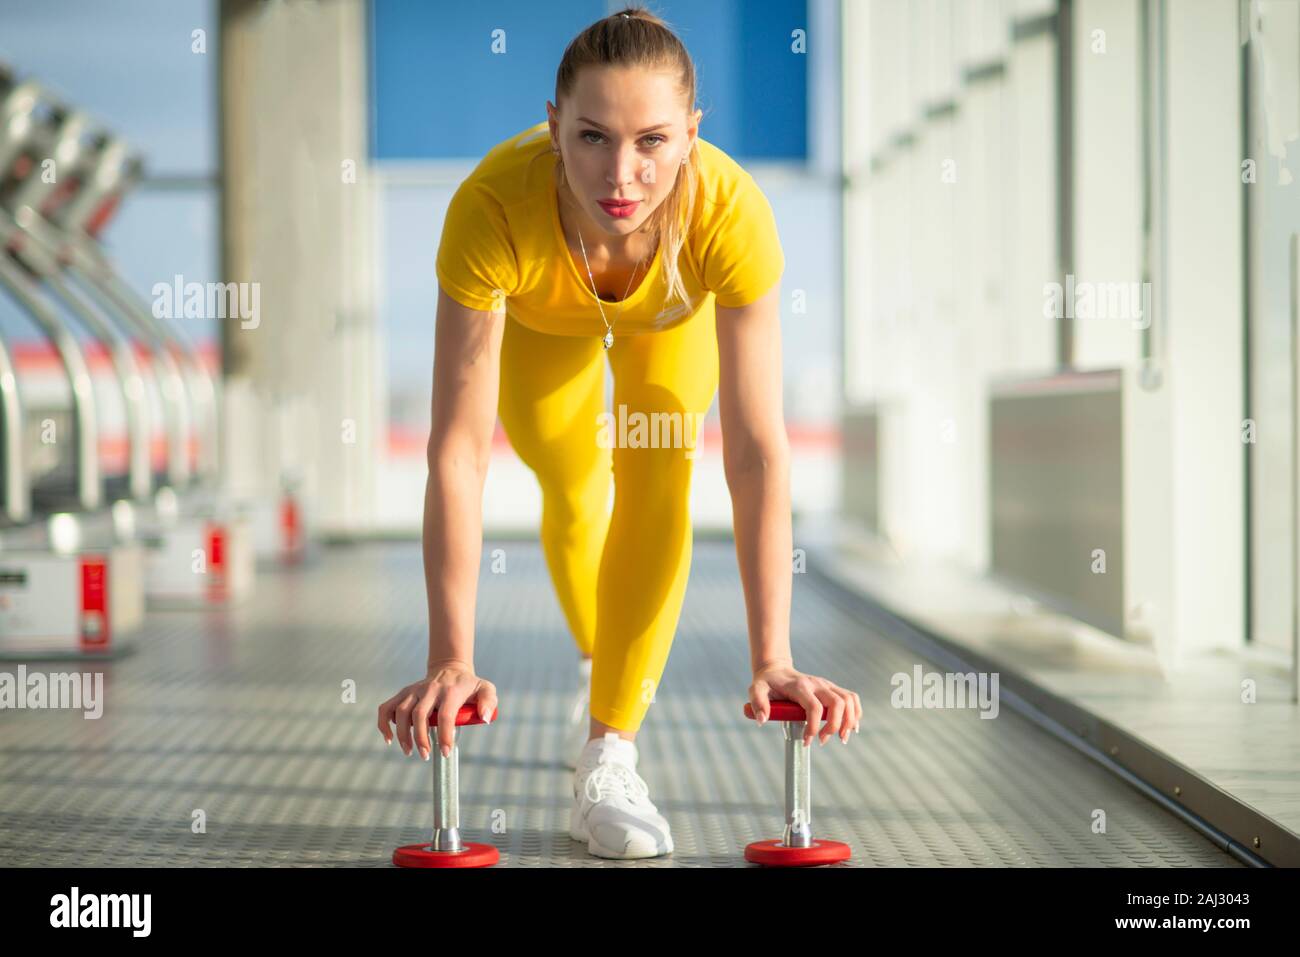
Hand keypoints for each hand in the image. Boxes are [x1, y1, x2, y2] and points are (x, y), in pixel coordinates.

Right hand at [377, 660, 497, 760]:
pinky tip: (389, 738)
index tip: (445, 752)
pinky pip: (387, 707)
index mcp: (450, 691)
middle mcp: (430, 689)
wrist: (450, 669)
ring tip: (409, 751)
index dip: (444, 736)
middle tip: (425, 755)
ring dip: (402, 734)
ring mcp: (415, 690)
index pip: (446, 716)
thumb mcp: (486, 689)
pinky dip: (384, 723)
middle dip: (420, 738)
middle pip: (420, 715)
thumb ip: (489, 702)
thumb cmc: (468, 685)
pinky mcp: (404, 692)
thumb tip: (485, 718)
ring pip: (401, 712)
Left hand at [749, 660, 860, 746]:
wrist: (777, 670)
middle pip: (837, 703)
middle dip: (834, 726)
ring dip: (849, 721)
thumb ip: (757, 703)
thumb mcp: (756, 689)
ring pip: (848, 700)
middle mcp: (817, 683)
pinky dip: (856, 713)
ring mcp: (826, 685)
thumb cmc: (767, 683)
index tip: (806, 741)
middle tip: (822, 741)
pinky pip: (851, 698)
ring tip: (841, 738)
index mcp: (800, 686)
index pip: (814, 707)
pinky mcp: (832, 688)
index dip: (813, 727)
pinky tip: (851, 727)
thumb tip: (762, 720)